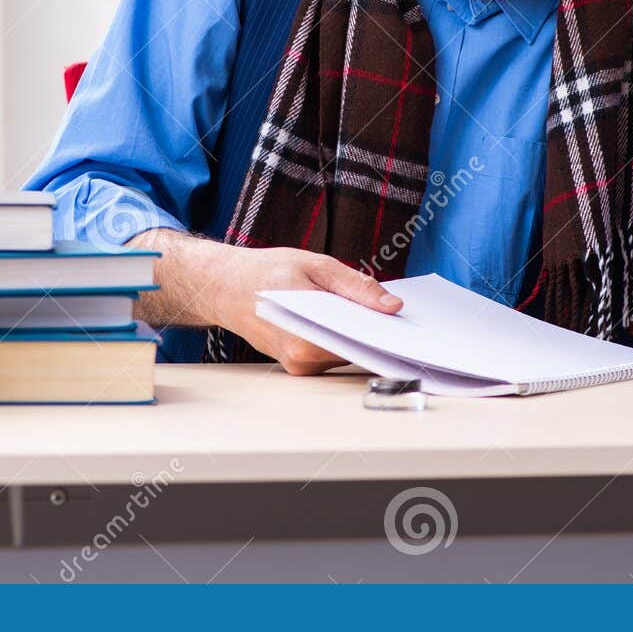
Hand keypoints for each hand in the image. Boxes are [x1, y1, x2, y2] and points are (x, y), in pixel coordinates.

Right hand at [134, 231, 401, 374]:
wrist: (224, 285)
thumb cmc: (265, 272)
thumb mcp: (316, 266)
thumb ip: (356, 286)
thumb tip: (392, 306)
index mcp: (304, 339)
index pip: (360, 346)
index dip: (386, 335)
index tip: (407, 325)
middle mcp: (300, 360)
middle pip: (355, 351)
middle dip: (375, 332)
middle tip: (395, 312)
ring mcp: (298, 365)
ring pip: (344, 352)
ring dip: (359, 333)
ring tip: (371, 310)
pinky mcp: (297, 363)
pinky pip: (331, 352)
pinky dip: (344, 336)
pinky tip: (349, 316)